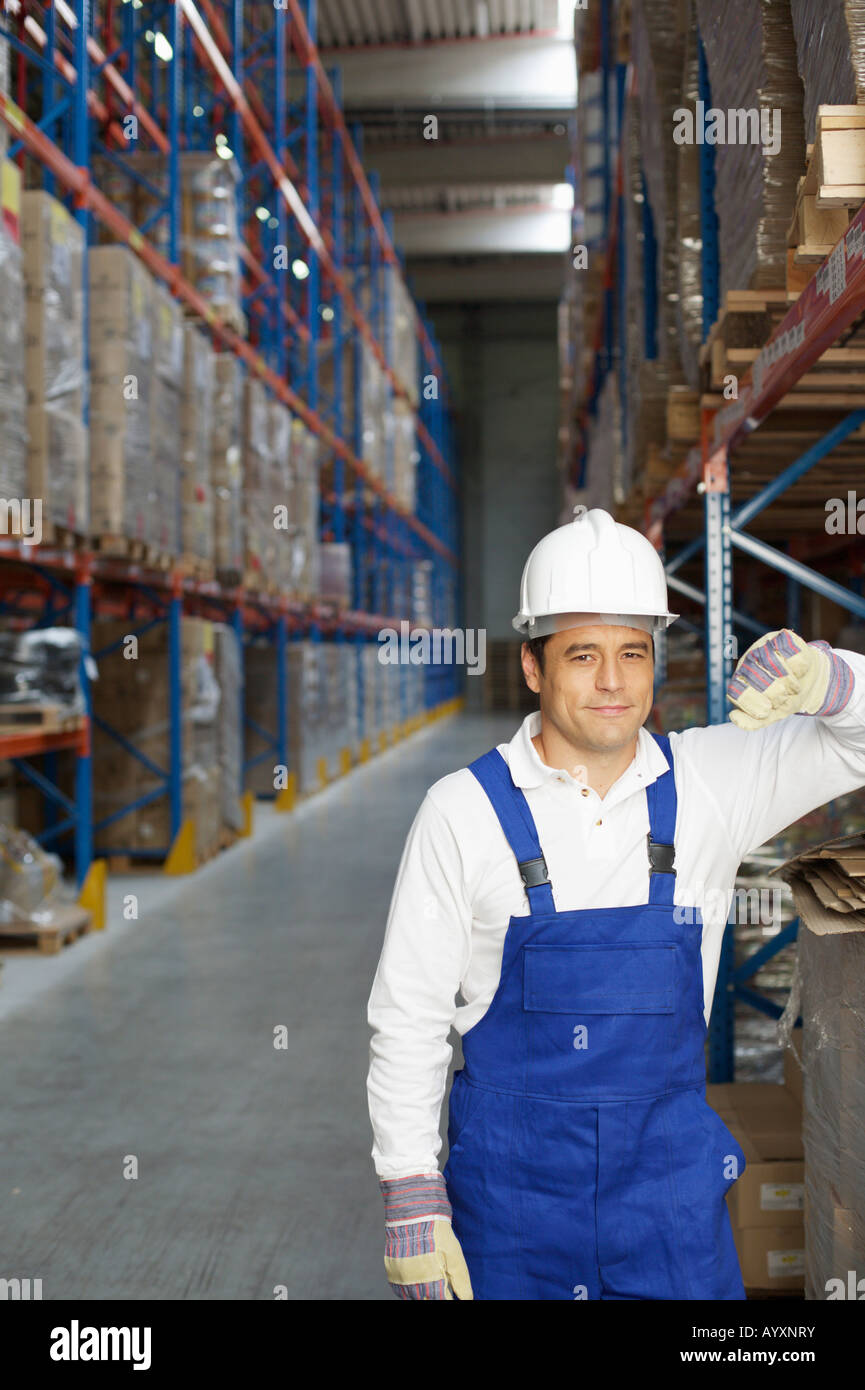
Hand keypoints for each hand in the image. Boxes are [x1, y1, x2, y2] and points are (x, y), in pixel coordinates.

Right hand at [380, 1172, 473, 1299]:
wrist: (412, 1213)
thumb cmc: (437, 1234)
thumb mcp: (455, 1255)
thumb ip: (461, 1282)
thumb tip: (467, 1300)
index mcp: (432, 1281)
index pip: (443, 1302)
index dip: (449, 1299)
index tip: (452, 1295)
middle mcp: (414, 1283)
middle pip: (428, 1301)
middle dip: (436, 1295)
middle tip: (441, 1284)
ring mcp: (400, 1279)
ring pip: (414, 1298)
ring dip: (423, 1293)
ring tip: (430, 1277)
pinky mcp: (391, 1273)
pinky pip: (401, 1290)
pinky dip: (410, 1288)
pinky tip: (418, 1276)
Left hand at [726, 629, 853, 729]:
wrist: (807, 680)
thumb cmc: (783, 697)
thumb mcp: (770, 714)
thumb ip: (753, 721)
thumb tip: (734, 716)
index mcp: (738, 680)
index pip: (737, 693)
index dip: (754, 705)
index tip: (768, 710)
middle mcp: (747, 661)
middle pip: (764, 683)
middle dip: (780, 697)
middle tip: (784, 697)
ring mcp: (764, 645)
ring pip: (778, 668)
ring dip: (793, 685)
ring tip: (793, 687)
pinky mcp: (782, 637)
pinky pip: (794, 655)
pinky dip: (801, 669)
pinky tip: (799, 671)